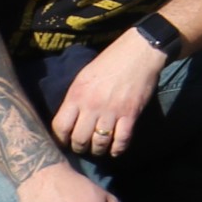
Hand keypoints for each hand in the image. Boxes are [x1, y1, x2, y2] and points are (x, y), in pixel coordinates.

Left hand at [47, 33, 165, 157]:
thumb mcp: (84, 77)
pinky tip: (115, 150)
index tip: (65, 141)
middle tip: (83, 147)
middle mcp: (92, 106)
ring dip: (98, 150)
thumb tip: (70, 118)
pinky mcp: (131, 113)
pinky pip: (122, 140)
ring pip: (99, 143)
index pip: (61, 127)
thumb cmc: (111, 61)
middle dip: (79, 147)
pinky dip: (117, 149)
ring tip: (99, 149)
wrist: (140, 51)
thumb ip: (76, 98)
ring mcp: (112, 111)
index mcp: (77, 95)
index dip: (61, 139)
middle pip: (79, 139)